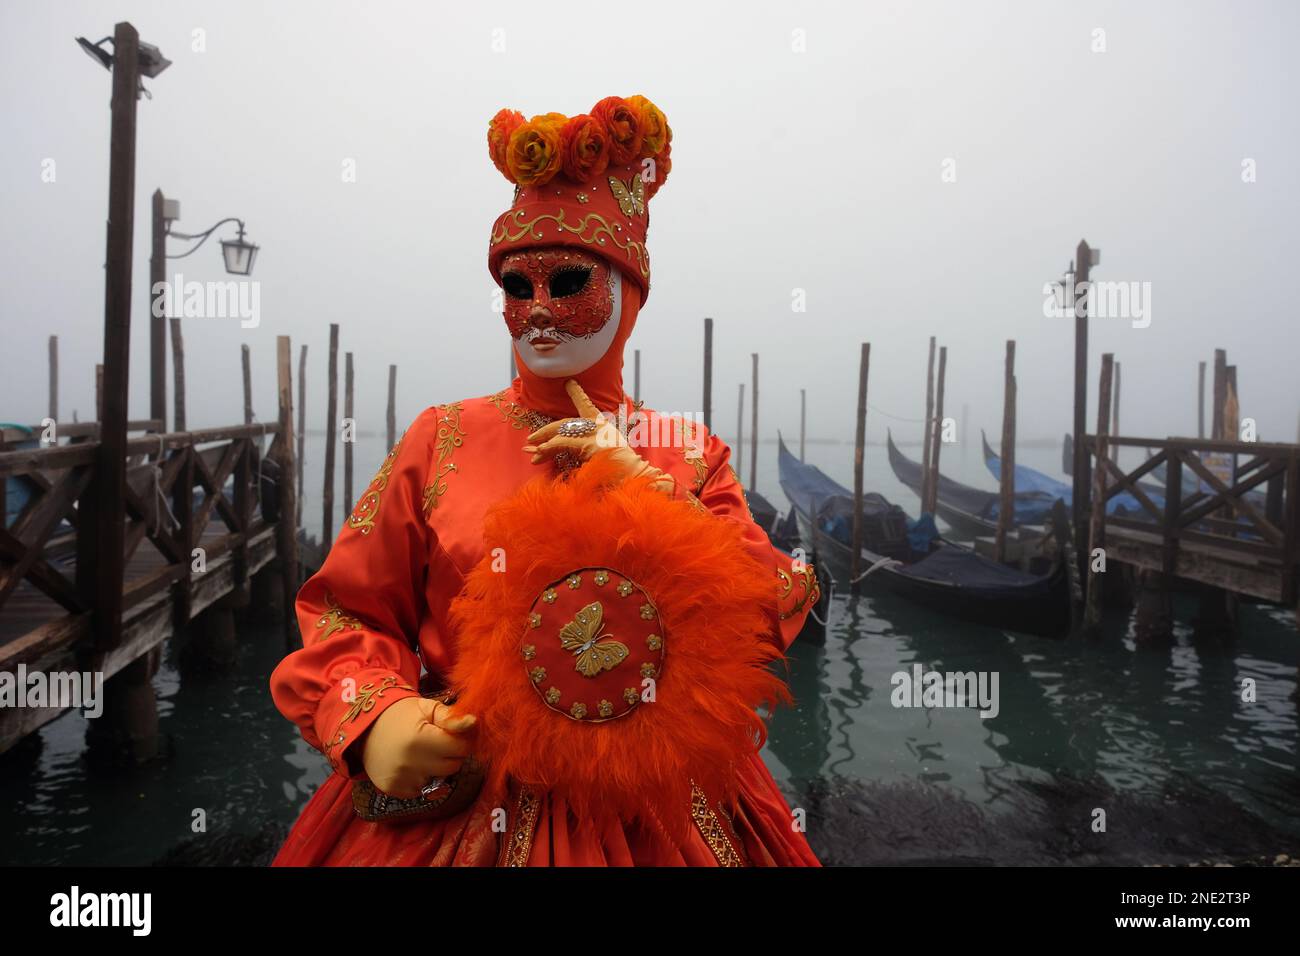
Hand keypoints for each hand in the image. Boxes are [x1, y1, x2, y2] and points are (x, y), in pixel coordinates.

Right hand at [360, 696, 476, 798]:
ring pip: (438, 780)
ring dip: (436, 768)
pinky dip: (421, 779)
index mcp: (421, 739)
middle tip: (437, 743)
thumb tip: (473, 722)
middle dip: (451, 755)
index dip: (462, 741)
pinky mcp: (393, 790)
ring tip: (422, 753)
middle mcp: (411, 763)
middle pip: (452, 766)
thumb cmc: (400, 714)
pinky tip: (411, 765)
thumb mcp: (426, 708)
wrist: (364, 727)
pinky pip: (421, 790)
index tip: (453, 735)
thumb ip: (450, 717)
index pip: (461, 749)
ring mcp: (401, 779)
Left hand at [523, 380, 672, 490]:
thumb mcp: (602, 457)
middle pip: (567, 422)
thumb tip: (563, 455)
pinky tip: (538, 453)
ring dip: (543, 441)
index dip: (578, 394)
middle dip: (546, 430)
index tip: (570, 383)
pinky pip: (563, 443)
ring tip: (529, 450)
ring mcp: (594, 434)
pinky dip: (549, 448)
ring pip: (562, 432)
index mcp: (603, 426)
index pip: (587, 406)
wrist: (634, 476)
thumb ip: (585, 453)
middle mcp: (599, 426)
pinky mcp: (588, 444)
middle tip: (531, 439)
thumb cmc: (621, 470)